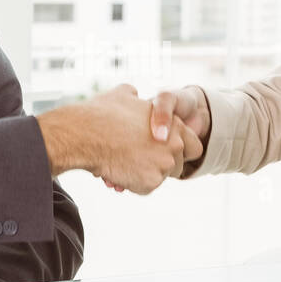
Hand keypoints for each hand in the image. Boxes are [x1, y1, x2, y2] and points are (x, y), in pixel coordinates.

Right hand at [37, 84, 202, 194]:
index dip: (179, 151)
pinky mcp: (151, 183)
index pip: (194, 147)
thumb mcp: (123, 95)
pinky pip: (144, 188)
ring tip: (124, 162)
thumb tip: (132, 93)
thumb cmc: (102, 114)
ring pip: (159, 177)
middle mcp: (175, 146)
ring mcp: (164, 166)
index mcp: (175, 125)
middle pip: (177, 165)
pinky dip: (132, 183)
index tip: (162, 151)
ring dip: (144, 174)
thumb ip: (135, 96)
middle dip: (160, 164)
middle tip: (138, 158)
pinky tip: (118, 170)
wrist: (86, 134)